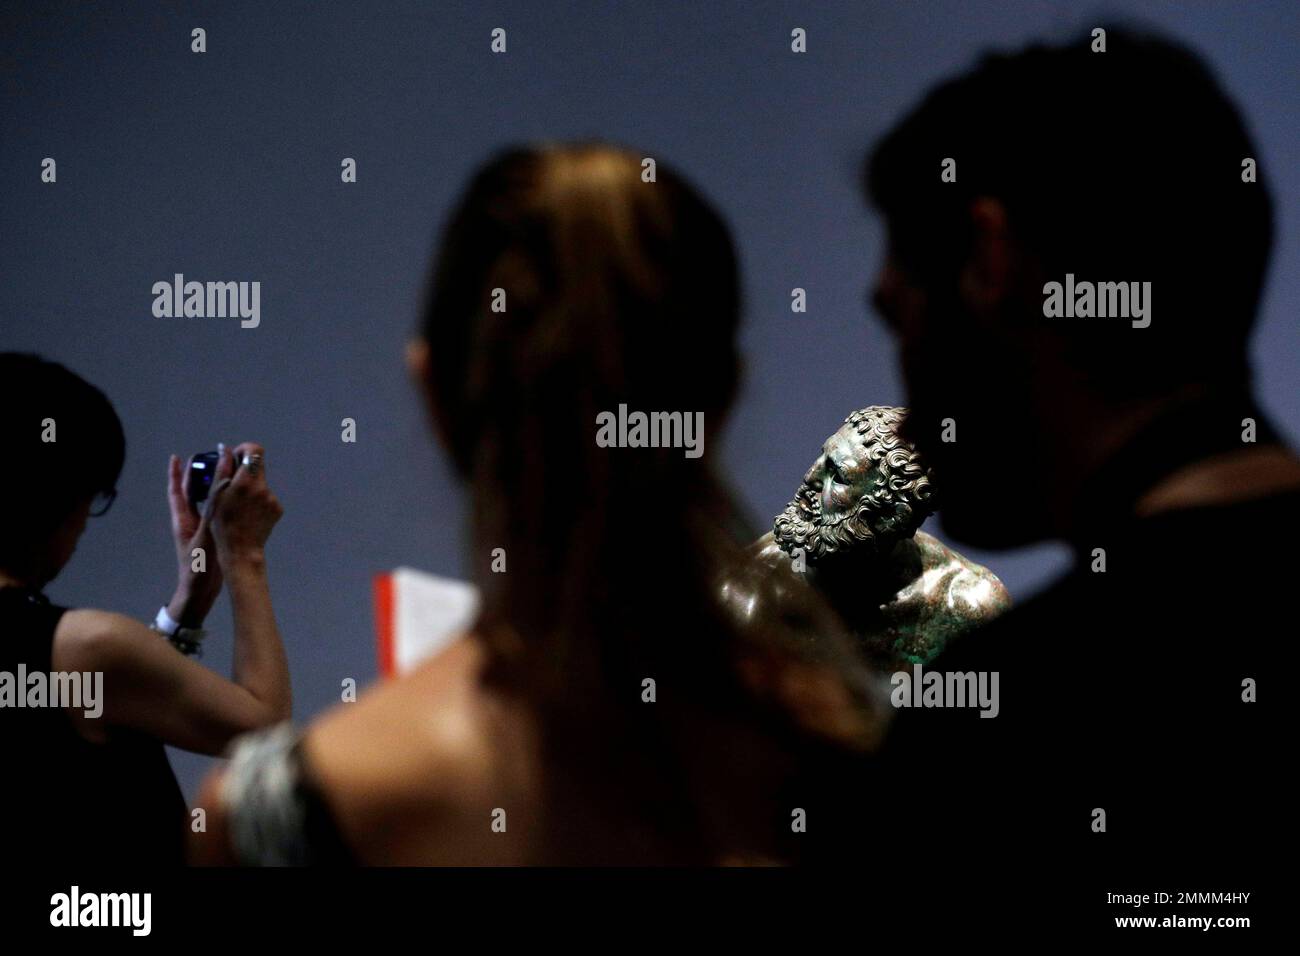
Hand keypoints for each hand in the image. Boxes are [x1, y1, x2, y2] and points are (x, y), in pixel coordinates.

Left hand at [166, 447, 230, 625]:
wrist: (199, 593)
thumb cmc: (197, 567)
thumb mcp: (204, 536)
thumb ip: (212, 510)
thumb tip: (220, 484)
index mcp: (182, 519)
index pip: (176, 491)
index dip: (176, 473)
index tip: (177, 457)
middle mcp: (190, 521)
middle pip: (191, 492)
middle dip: (198, 475)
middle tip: (209, 459)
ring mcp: (200, 529)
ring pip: (205, 502)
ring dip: (212, 487)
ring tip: (225, 473)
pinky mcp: (212, 536)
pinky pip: (217, 513)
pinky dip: (223, 503)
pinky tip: (233, 499)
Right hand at [208, 442, 283, 565]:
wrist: (240, 551)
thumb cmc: (222, 524)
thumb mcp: (215, 496)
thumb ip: (222, 469)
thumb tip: (226, 449)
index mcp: (246, 482)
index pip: (254, 450)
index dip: (244, 450)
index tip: (235, 458)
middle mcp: (263, 488)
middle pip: (258, 467)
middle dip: (245, 471)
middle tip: (232, 483)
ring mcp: (272, 499)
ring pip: (260, 484)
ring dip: (249, 488)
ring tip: (237, 506)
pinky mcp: (277, 508)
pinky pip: (266, 497)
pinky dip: (256, 501)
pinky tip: (247, 514)